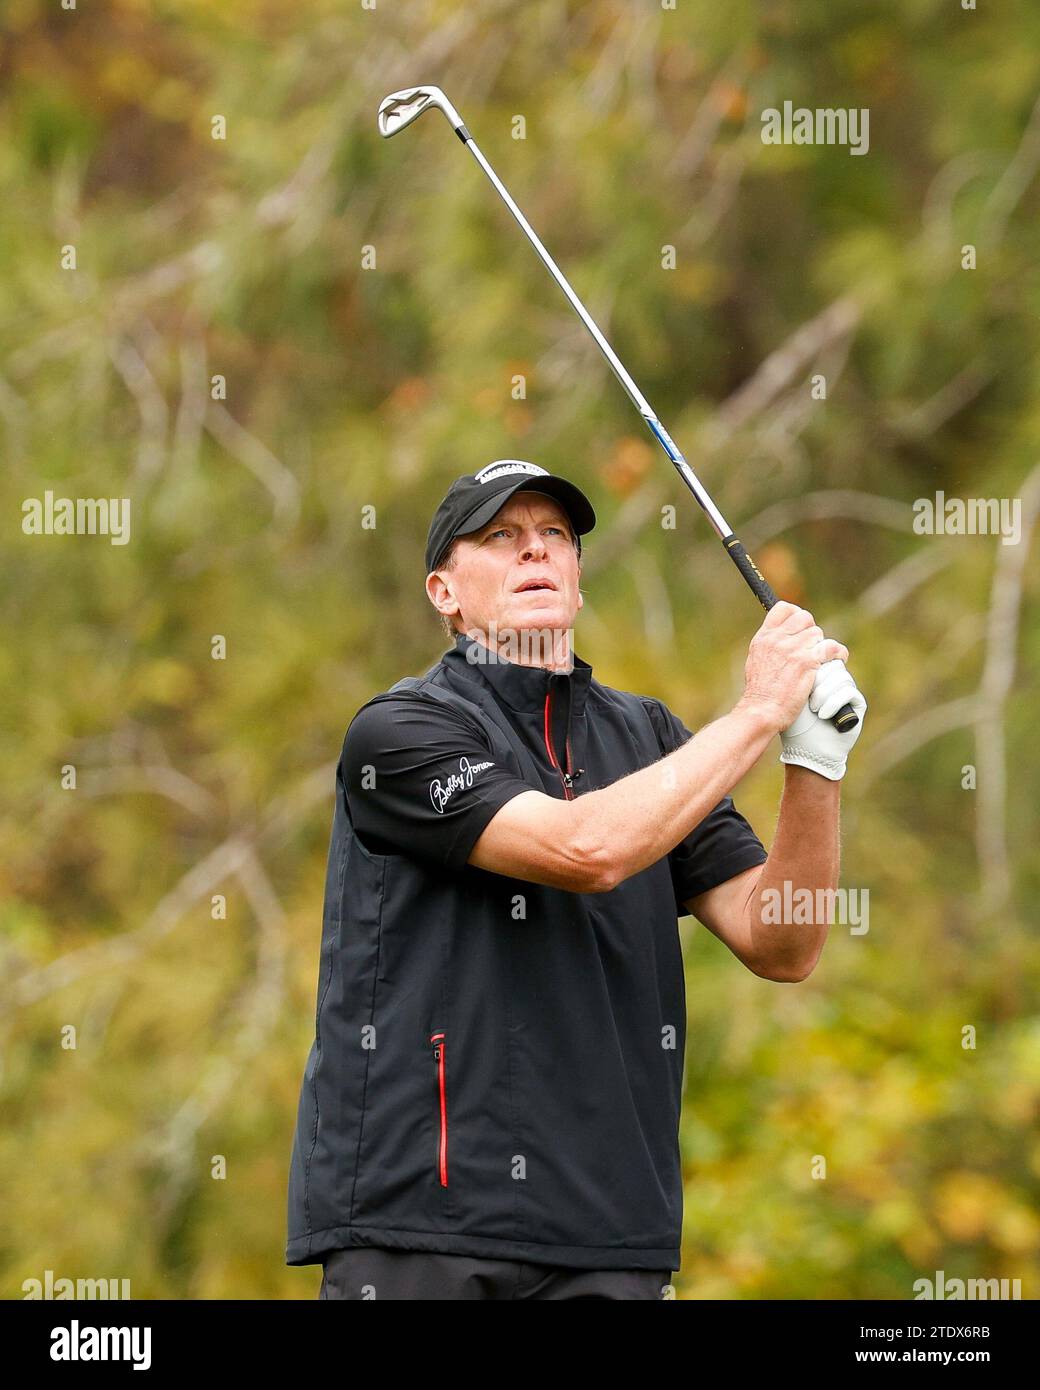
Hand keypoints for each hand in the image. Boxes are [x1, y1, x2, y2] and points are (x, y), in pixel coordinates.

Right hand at [735, 602, 849, 733]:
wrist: (762, 711)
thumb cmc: (760, 693)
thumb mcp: (756, 661)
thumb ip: (770, 646)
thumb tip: (784, 639)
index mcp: (764, 637)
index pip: (783, 609)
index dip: (796, 615)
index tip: (801, 628)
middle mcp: (777, 639)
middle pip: (804, 618)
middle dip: (811, 631)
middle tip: (812, 648)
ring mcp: (792, 649)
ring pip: (818, 633)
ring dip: (822, 645)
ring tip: (822, 659)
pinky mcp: (807, 662)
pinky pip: (831, 647)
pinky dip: (838, 653)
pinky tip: (838, 659)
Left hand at [779, 659, 867, 780]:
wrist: (807, 749)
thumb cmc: (795, 723)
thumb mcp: (791, 694)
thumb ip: (797, 671)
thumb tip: (796, 648)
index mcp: (819, 674)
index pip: (820, 655)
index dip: (811, 664)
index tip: (800, 681)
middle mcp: (835, 680)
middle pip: (831, 663)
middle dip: (817, 679)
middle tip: (806, 696)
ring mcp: (847, 690)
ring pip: (840, 676)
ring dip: (823, 693)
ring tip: (813, 708)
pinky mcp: (858, 703)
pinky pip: (848, 691)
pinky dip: (833, 702)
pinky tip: (822, 715)